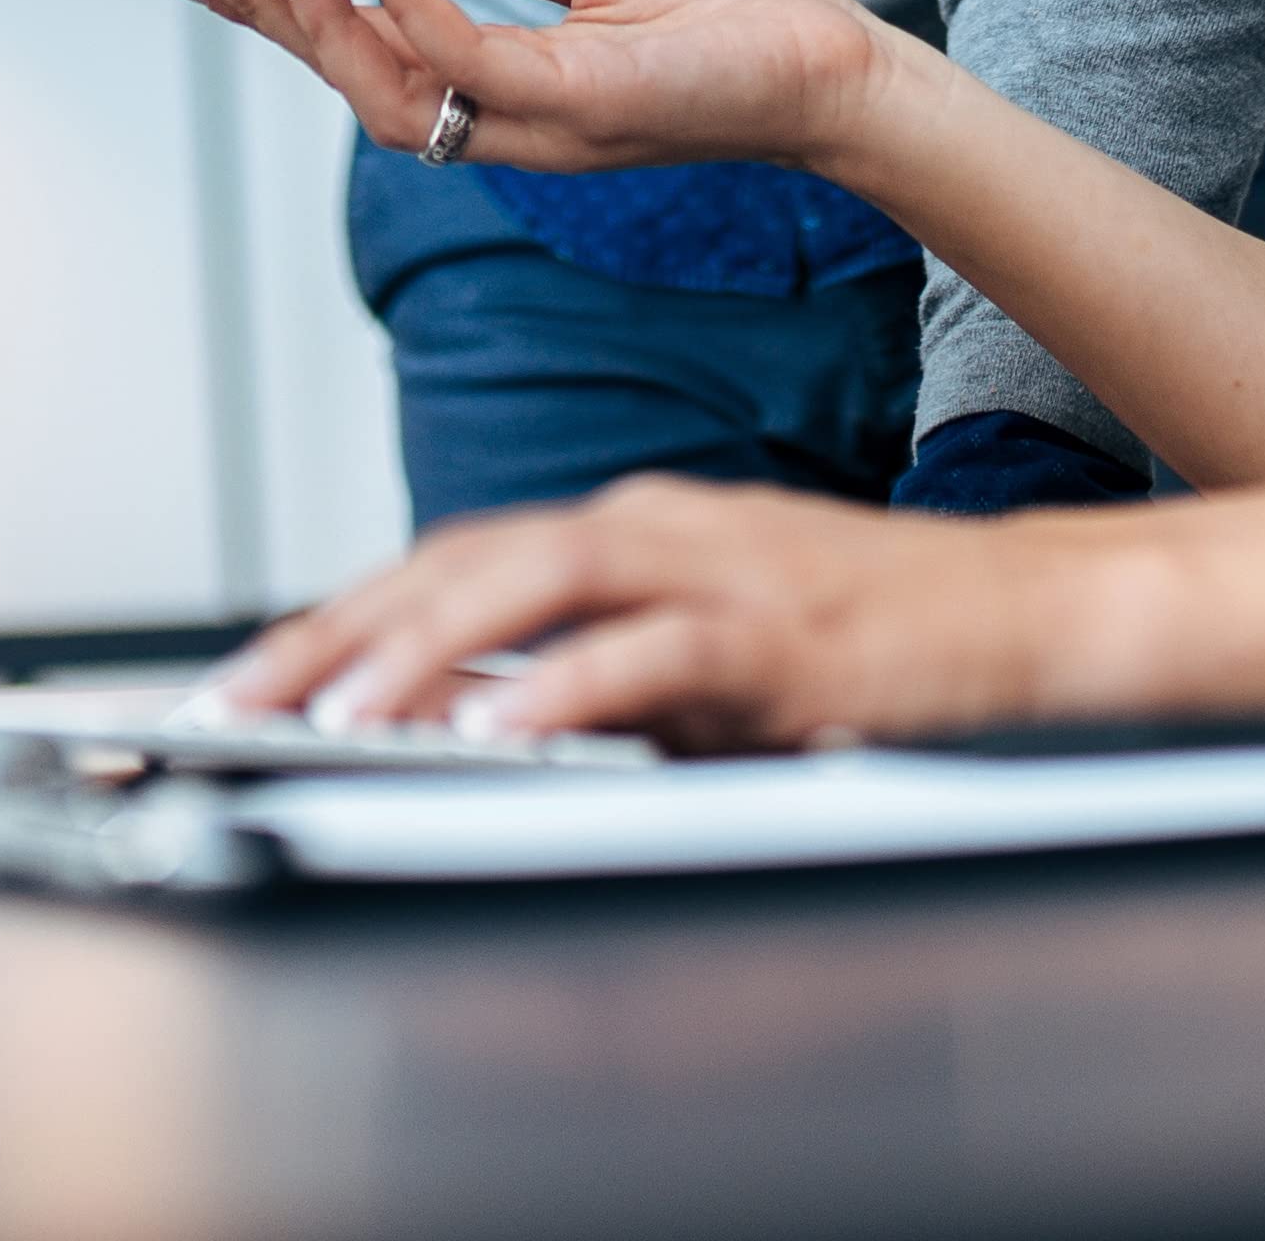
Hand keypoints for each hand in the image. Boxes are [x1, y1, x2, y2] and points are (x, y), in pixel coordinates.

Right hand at [160, 0, 905, 178]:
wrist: (831, 61)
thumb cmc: (727, 13)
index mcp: (499, 87)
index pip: (365, 55)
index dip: (282, 11)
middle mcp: (503, 122)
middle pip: (350, 83)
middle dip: (264, 20)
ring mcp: (537, 125)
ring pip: (390, 95)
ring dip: (318, 25)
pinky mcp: (582, 107)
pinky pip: (469, 67)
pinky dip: (412, 8)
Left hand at [208, 477, 1108, 751]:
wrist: (1023, 619)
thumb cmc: (862, 642)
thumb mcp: (701, 659)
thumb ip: (592, 675)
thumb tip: (467, 725)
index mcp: (632, 528)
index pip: (455, 561)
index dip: (344, 618)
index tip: (250, 680)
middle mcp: (659, 526)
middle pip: (465, 560)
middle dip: (341, 631)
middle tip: (241, 697)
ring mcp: (719, 569)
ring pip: (540, 584)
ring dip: (430, 652)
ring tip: (342, 716)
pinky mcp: (779, 632)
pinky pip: (652, 655)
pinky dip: (570, 691)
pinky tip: (504, 737)